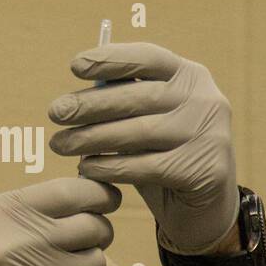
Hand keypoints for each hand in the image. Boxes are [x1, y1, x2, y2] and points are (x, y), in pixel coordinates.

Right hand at [0, 177, 120, 265]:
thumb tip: (77, 199)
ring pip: (96, 261)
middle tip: (85, 241)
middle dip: (98, 233)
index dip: (99, 194)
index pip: (71, 191)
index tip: (106, 200)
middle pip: (93, 226)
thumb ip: (21, 210)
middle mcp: (21, 240)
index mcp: (1, 211)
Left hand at [47, 41, 238, 255]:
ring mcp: (209, 135)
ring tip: (60, 144)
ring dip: (93, 137)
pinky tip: (85, 168)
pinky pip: (146, 166)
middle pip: (140, 96)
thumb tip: (77, 95)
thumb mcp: (148, 121)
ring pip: (140, 132)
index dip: (111, 59)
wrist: (204, 207)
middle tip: (55, 112)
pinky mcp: (205, 170)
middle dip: (92, 104)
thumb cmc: (164, 155)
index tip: (75, 66)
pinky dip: (110, 166)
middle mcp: (205, 100)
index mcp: (190, 76)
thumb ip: (124, 102)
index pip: (149, 58)